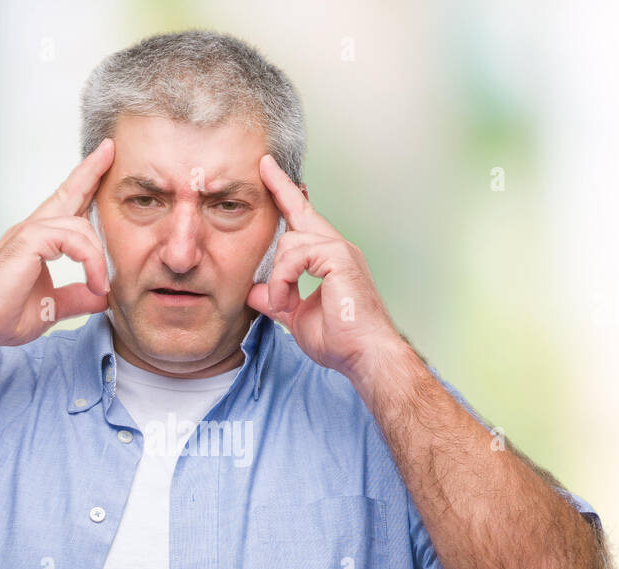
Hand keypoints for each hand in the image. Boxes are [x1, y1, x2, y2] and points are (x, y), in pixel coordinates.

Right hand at [0, 137, 114, 349]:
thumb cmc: (3, 316)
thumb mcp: (52, 307)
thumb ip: (77, 297)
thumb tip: (102, 296)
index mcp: (37, 240)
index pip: (65, 204)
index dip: (84, 183)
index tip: (102, 160)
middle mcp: (32, 229)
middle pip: (68, 191)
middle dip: (91, 171)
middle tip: (111, 150)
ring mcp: (28, 232)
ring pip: (79, 226)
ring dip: (97, 257)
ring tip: (101, 286)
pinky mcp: (27, 241)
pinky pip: (71, 239)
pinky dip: (89, 260)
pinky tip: (95, 282)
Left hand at [245, 154, 403, 381]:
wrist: (364, 355)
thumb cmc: (341, 341)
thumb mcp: (297, 318)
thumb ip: (277, 301)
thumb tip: (253, 292)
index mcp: (330, 260)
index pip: (305, 223)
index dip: (289, 199)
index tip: (272, 176)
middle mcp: (337, 249)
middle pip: (302, 212)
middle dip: (281, 188)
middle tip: (263, 164)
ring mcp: (340, 250)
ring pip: (290, 242)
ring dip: (277, 276)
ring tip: (280, 302)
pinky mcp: (339, 258)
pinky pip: (295, 255)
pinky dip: (282, 280)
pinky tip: (284, 299)